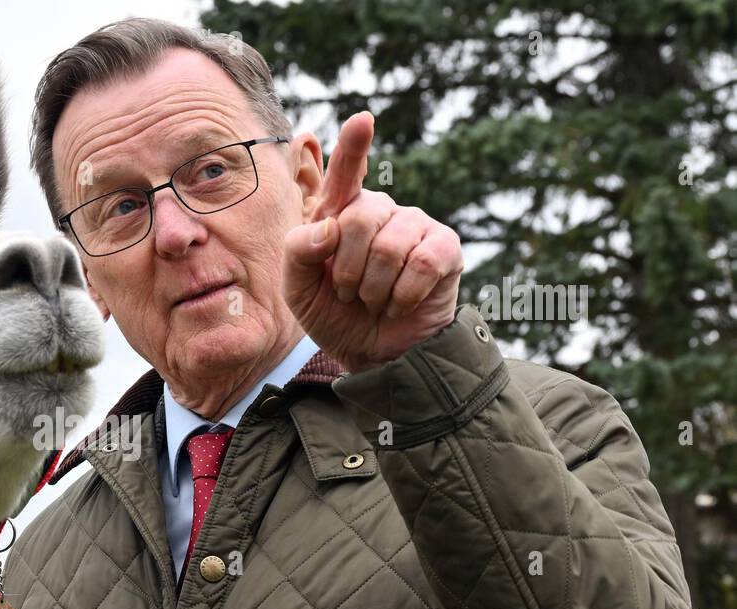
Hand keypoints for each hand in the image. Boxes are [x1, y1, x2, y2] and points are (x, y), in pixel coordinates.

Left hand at [281, 112, 463, 372]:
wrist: (375, 355)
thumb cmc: (336, 316)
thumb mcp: (298, 289)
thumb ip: (296, 251)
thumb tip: (329, 225)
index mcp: (341, 213)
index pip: (345, 174)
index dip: (352, 147)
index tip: (362, 120)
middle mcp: (380, 211)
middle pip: (357, 217)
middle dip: (344, 268)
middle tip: (347, 292)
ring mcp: (415, 225)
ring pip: (389, 244)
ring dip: (372, 287)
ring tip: (373, 299)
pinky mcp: (444, 248)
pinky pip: (420, 262)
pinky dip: (401, 295)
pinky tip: (400, 303)